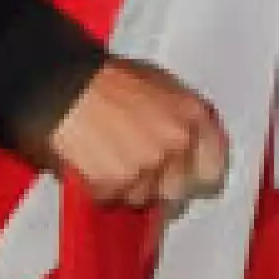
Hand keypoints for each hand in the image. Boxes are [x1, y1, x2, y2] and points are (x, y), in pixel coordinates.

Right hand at [36, 55, 226, 208]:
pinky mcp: (117, 185)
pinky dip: (101, 188)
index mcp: (193, 117)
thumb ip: (180, 118)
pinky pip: (113, 199)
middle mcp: (177, 144)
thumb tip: (185, 140)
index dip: (194, 171)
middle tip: (136, 164)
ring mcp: (149, 167)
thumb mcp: (159, 86)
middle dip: (158, 183)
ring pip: (143, 198)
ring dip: (127, 186)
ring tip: (108, 156)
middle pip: (178, 190)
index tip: (182, 173)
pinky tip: (91, 162)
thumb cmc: (107, 79)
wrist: (65, 87)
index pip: (213, 166)